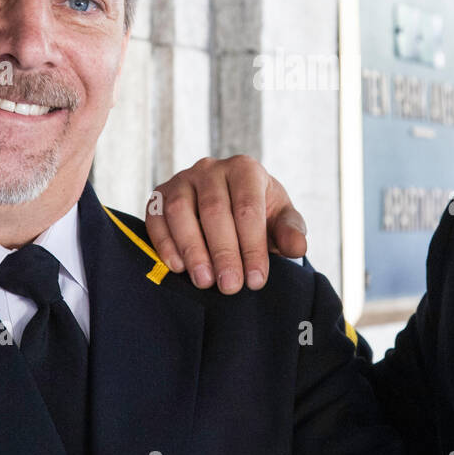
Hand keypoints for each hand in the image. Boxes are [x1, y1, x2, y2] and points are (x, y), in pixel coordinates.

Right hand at [147, 155, 307, 293]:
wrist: (230, 205)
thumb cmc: (260, 214)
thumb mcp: (281, 220)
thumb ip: (290, 232)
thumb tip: (297, 247)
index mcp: (245, 169)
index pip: (247, 208)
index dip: (252, 246)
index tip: (256, 280)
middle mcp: (211, 168)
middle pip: (214, 210)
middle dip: (223, 252)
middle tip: (230, 286)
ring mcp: (182, 179)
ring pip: (180, 211)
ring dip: (192, 249)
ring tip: (204, 281)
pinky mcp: (159, 196)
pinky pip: (156, 217)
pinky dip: (164, 243)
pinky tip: (177, 267)